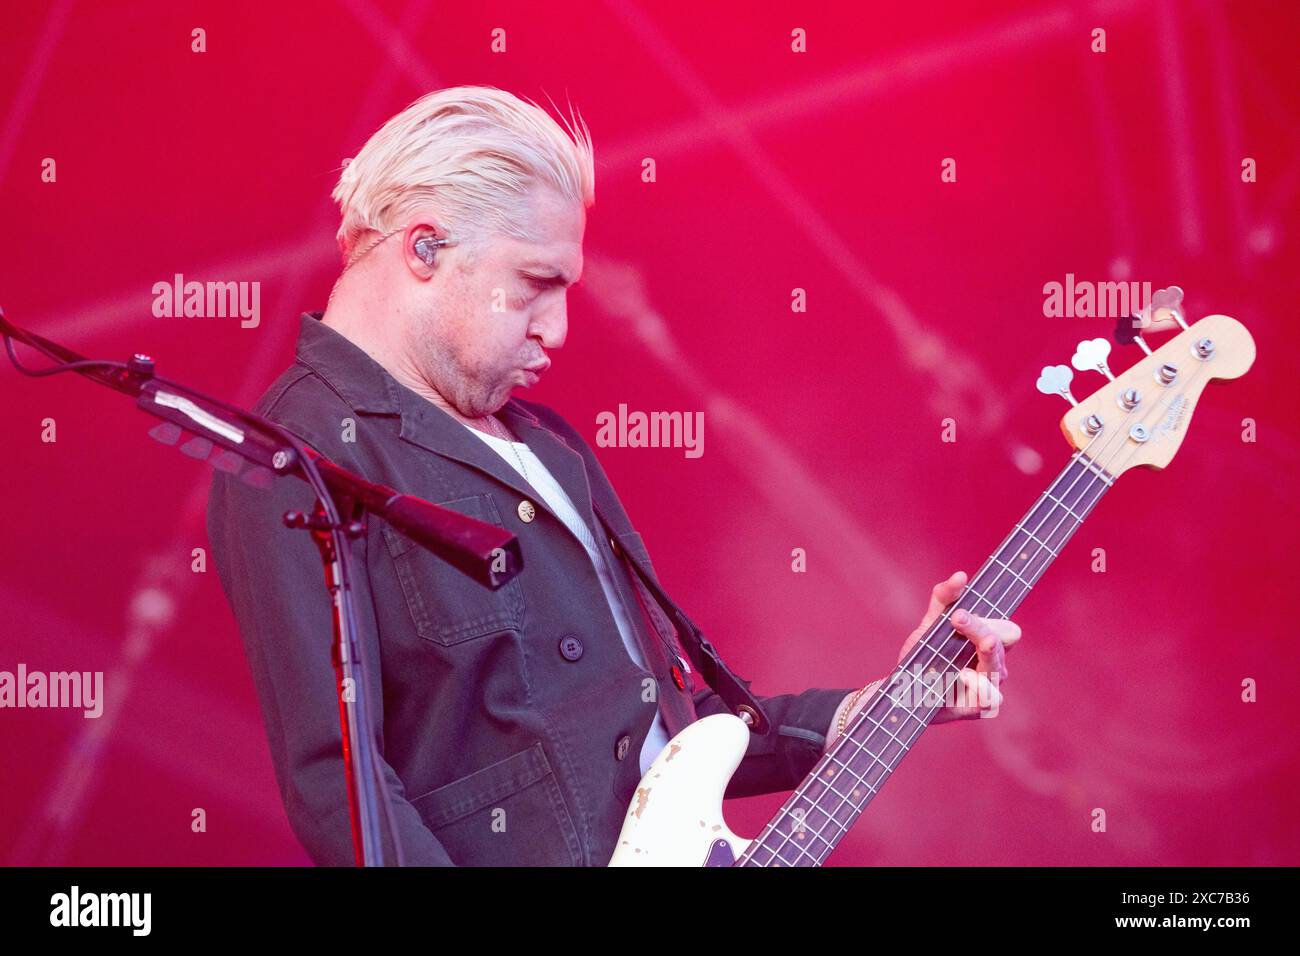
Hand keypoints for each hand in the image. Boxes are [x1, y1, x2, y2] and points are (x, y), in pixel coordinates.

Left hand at [897, 570, 1019, 721]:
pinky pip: (991, 699)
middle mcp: (993, 664)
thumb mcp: (929, 626)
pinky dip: (981, 687)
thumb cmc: (923, 659)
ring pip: (998, 668)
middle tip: (958, 617)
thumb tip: (960, 576)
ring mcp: (988, 686)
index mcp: (987, 643)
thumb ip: (942, 599)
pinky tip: (965, 674)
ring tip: (981, 643)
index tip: (958, 613)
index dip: (989, 619)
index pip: (1006, 629)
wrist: (903, 695)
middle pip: (1003, 642)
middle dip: (982, 629)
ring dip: (988, 653)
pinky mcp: (977, 708)